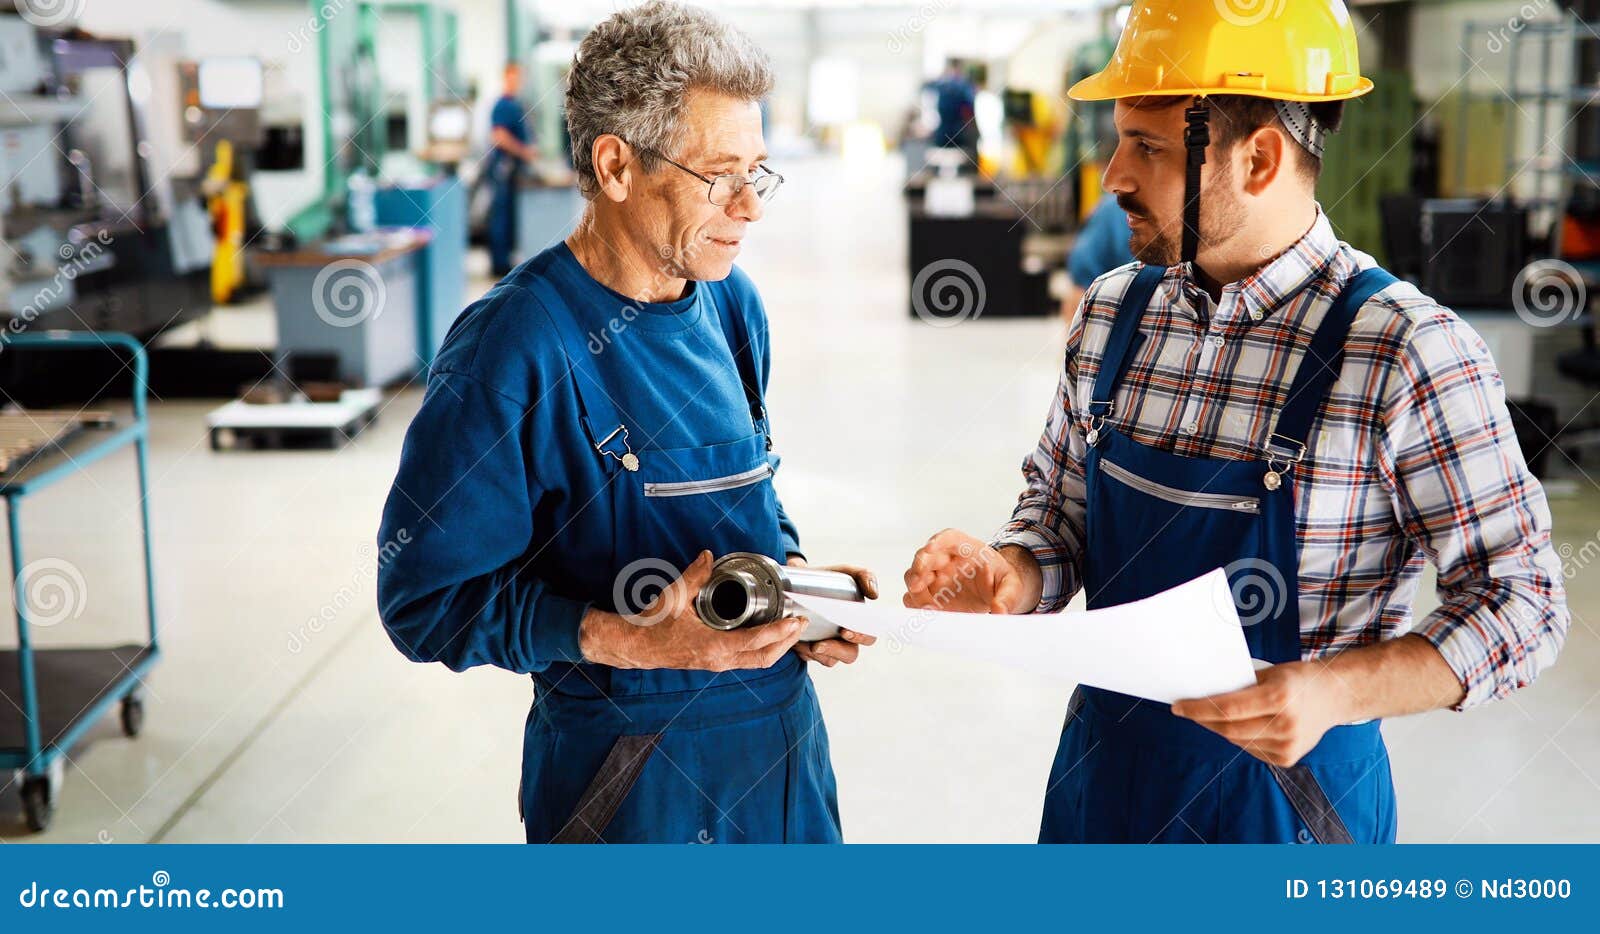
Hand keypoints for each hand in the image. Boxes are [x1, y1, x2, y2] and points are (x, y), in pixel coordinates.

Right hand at [580, 551, 806, 671]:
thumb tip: (709, 556)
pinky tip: (769, 635)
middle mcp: (719, 659)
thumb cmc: (654, 624)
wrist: (637, 645)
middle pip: (764, 658)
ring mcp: (718, 663)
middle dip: (786, 642)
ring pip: (757, 661)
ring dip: (777, 646)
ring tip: (791, 629)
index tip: (794, 620)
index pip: (755, 641)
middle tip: (800, 623)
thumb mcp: (674, 595)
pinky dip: (764, 648)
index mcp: (713, 646)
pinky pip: (747, 659)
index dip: (779, 631)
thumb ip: (695, 574)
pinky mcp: (715, 662)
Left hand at [788, 558, 877, 666]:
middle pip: (850, 655)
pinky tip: (796, 642)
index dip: (860, 637)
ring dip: (817, 654)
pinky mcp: (813, 651)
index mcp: (859, 622)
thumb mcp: (846, 572)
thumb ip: (864, 576)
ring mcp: (830, 647)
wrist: (798, 582)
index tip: (844, 631)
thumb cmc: (827, 579)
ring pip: (830, 660)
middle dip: (836, 651)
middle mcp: (847, 638)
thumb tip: (874, 594)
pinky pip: (811, 659)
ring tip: (804, 642)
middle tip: (819, 645)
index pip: (869, 636)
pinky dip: (804, 652)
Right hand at [902, 529, 1035, 613]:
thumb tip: (1000, 610)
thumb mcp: (1010, 586)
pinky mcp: (930, 595)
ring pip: (914, 575)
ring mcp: (935, 577)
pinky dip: (915, 603)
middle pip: (925, 556)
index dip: (937, 541)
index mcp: (964, 548)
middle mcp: (945, 559)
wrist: (994, 594)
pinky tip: (924, 611)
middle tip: (918, 583)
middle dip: (919, 566)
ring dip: (914, 586)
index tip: (931, 548)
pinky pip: (914, 597)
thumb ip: (1006, 596)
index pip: (948, 538)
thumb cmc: (1000, 581)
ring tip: (924, 602)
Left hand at [1170, 660, 1353, 766]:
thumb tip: (1202, 694)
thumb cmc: (1297, 679)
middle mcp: (1285, 724)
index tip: (1178, 706)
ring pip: (1237, 741)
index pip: (1227, 709)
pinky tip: (1230, 727)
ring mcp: (1288, 745)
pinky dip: (1236, 738)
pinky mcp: (1287, 759)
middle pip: (1228, 729)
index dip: (1197, 709)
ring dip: (1217, 729)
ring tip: (1204, 717)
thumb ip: (1241, 686)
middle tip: (1185, 711)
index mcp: (1279, 697)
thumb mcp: (1270, 673)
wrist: (1335, 697)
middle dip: (1202, 720)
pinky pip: (1250, 749)